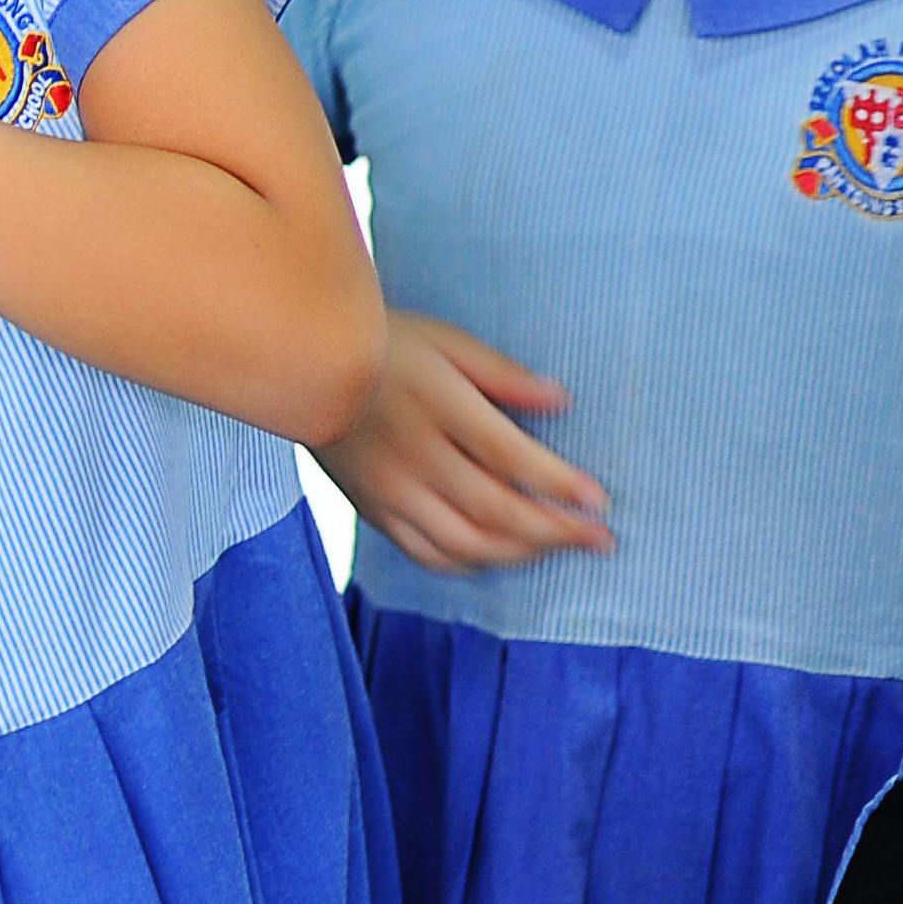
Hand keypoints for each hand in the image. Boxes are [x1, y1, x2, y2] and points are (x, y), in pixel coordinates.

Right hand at [313, 312, 610, 569]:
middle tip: (600, 539)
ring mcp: (391, 490)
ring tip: (558, 547)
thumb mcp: (446, 341)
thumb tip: (559, 399)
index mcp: (437, 407)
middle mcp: (414, 456)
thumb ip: (503, 374)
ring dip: (521, 553)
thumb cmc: (383, 345)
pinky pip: (427, 553)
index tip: (600, 501)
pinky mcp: (374, 510)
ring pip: (465, 542)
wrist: (301, 367)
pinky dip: (471, 562)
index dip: (559, 484)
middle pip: (495, 510)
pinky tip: (501, 554)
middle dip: (556, 531)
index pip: (509, 456)